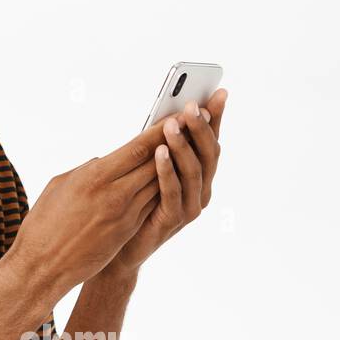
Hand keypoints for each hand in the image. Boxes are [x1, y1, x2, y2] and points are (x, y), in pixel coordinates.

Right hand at [3, 118, 175, 311]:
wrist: (44, 265)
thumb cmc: (44, 223)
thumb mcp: (61, 185)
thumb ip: (88, 170)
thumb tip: (105, 161)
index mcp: (94, 176)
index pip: (137, 148)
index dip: (159, 131)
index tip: (176, 116)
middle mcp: (114, 193)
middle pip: (154, 163)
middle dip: (174, 143)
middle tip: (191, 126)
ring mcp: (124, 214)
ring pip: (157, 183)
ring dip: (173, 165)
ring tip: (186, 148)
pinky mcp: (127, 230)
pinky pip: (151, 203)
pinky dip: (161, 188)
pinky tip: (170, 177)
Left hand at [103, 88, 227, 277]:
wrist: (120, 248)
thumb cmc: (134, 205)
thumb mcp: (148, 170)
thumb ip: (160, 147)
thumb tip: (165, 114)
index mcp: (198, 174)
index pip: (211, 140)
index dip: (216, 117)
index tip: (219, 91)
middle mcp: (201, 189)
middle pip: (209, 153)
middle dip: (201, 127)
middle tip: (191, 104)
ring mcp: (190, 206)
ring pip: (193, 171)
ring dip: (184, 145)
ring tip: (172, 124)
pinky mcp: (172, 220)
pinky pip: (172, 191)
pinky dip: (166, 170)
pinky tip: (158, 151)